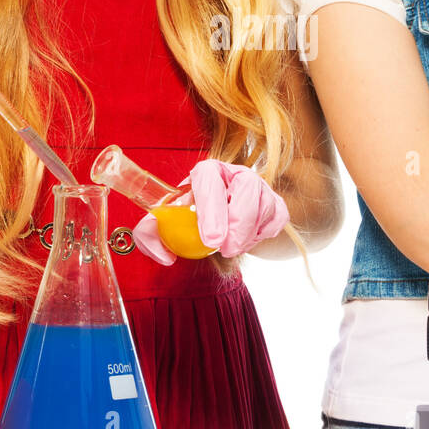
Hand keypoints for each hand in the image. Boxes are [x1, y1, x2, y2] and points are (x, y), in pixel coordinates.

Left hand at [133, 159, 290, 265]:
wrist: (217, 222)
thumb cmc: (188, 219)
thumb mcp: (164, 224)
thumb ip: (150, 235)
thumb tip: (165, 256)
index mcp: (206, 172)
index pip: (210, 181)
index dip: (212, 209)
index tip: (210, 240)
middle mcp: (236, 174)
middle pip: (248, 188)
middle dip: (239, 223)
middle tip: (226, 249)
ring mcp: (260, 187)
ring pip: (265, 205)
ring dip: (249, 233)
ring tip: (231, 247)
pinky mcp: (276, 203)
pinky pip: (278, 218)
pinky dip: (265, 234)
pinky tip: (247, 240)